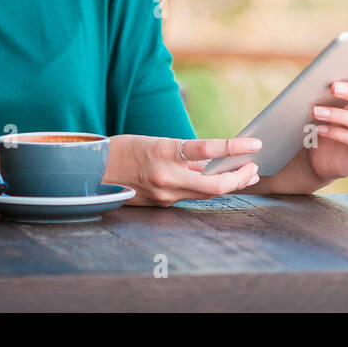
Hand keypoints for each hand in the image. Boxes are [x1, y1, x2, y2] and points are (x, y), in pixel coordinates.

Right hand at [105, 134, 263, 206]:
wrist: (92, 171)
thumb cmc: (125, 150)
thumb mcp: (157, 143)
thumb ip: (186, 154)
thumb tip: (216, 160)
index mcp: (165, 152)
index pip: (208, 150)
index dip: (235, 148)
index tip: (255, 144)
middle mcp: (166, 177)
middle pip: (214, 184)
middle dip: (240, 178)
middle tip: (255, 169)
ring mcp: (164, 194)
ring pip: (206, 193)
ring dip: (228, 184)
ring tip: (245, 175)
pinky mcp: (160, 204)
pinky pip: (190, 196)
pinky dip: (206, 188)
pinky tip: (218, 181)